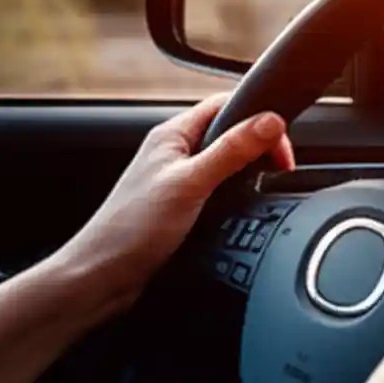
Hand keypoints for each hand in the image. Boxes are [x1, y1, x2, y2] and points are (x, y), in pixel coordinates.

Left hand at [56, 93, 296, 310]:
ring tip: (261, 188)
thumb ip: (232, 150)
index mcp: (173, 134)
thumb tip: (271, 121)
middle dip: (260, 147)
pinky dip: (237, 195)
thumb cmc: (131, 229)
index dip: (260, 118)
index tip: (281, 147)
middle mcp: (176, 152)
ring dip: (249, 173)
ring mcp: (179, 179)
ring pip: (228, 163)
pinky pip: (221, 188)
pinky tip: (242, 209)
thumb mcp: (191, 183)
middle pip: (232, 133)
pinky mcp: (183, 205)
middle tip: (278, 169)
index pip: (227, 105)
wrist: (102, 277)